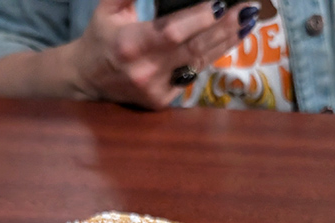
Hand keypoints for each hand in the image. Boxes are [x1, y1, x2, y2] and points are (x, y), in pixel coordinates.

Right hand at [68, 0, 258, 109]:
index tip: (220, 3)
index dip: (199, 19)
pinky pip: (191, 75)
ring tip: (247, 22)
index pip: (171, 32)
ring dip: (226, 42)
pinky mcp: (161, 102)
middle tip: (248, 9)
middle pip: (193, 49)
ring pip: (198, 64)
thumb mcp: (109, 6)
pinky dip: (209, 57)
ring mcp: (155, 90)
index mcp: (130, 45)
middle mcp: (145, 72)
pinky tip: (227, 40)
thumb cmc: (101, 36)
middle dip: (224, 28)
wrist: (87, 79)